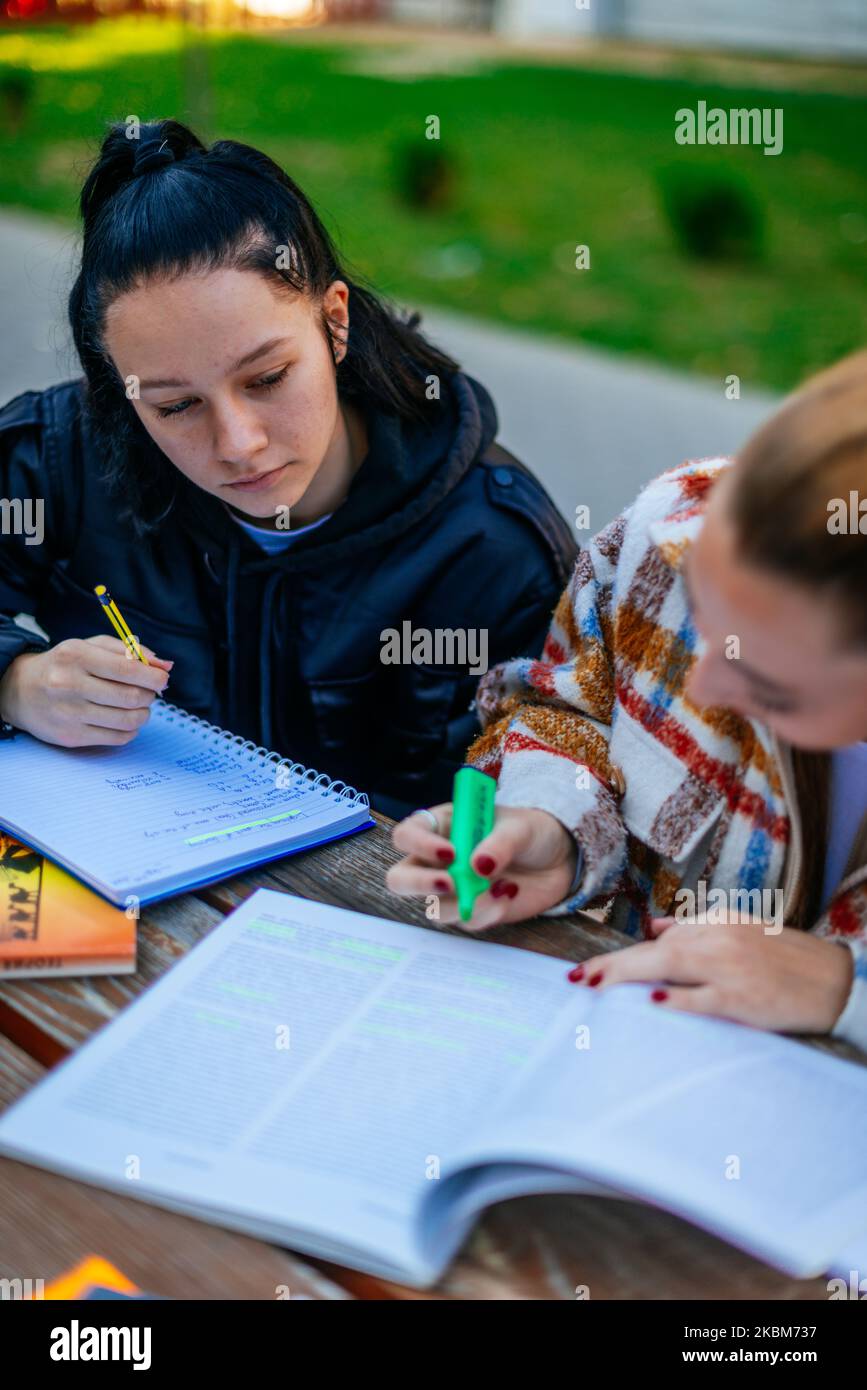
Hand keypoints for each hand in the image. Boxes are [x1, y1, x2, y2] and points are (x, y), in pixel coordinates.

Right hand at [0, 636, 172, 747]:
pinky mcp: (71, 737)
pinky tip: (124, 719)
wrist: (20, 690)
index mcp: (77, 656)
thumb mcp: (91, 647)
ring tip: (137, 706)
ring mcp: (69, 713)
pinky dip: (131, 730)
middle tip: (148, 692)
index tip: (162, 679)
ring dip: (143, 714)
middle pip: (131, 696)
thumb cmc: (65, 665)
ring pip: (128, 720)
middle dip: (149, 695)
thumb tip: (166, 666)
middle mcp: (70, 684)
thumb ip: (129, 651)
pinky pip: (117, 738)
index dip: (153, 676)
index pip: (127, 669)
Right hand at [387, 801, 577, 929]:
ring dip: (466, 902)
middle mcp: (438, 859)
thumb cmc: (532, 831)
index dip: (419, 845)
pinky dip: (488, 912)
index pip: (407, 835)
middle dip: (419, 884)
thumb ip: (499, 843)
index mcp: (441, 827)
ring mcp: (452, 888)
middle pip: (400, 879)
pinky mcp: (471, 910)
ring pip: (433, 908)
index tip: (450, 853)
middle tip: (450, 883)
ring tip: (502, 886)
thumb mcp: (520, 828)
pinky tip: (510, 893)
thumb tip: (478, 866)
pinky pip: (466, 921)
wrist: (559, 859)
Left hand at [569, 914, 854, 1034]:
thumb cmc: (786, 959)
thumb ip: (696, 928)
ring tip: (596, 988)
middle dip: (613, 966)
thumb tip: (655, 929)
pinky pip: (705, 998)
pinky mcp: (745, 998)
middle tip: (578, 979)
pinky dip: (679, 998)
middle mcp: (719, 941)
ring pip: (671, 967)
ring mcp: (731, 969)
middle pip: (656, 951)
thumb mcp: (740, 931)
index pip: (659, 940)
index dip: (620, 956)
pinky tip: (653, 1002)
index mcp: (717, 925)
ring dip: (629, 976)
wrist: (836, 982)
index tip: (588, 970)